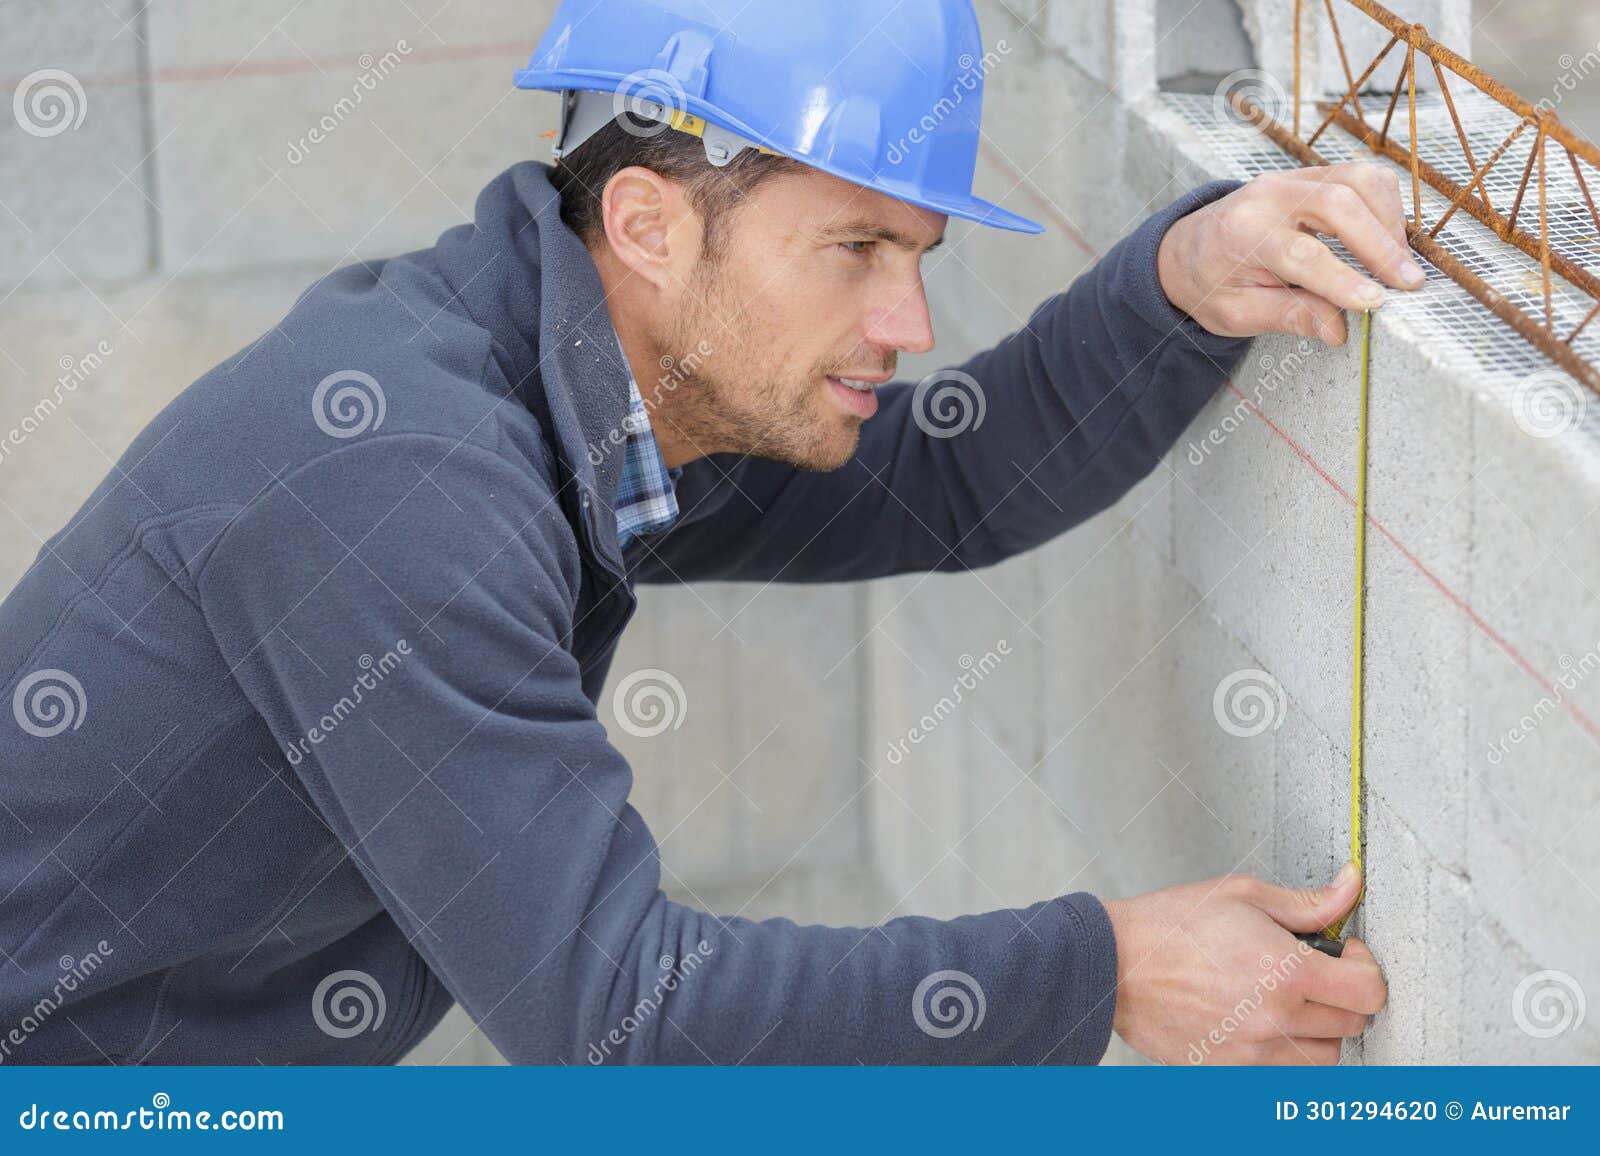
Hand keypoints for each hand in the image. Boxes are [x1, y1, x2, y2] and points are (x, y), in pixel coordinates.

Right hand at [1104, 863, 1385, 1064]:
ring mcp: (1254, 1053)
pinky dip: (1285, 1051)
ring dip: (1319, 1028)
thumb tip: (1351, 888)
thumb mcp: (1241, 896)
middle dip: (1343, 992)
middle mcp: (1276, 1019)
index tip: (1346, 952)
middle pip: (1353, 1024)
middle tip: (1314, 969)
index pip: (1369, 990)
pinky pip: (1284, 1073)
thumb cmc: (1170, 926)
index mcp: (1285, 972)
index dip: (1366, 965)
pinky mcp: (1233, 1071)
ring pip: (1324, 1056)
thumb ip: (1306, 903)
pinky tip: (1260, 1020)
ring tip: (1287, 998)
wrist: (1114, 966)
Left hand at [1157, 162, 1425, 345]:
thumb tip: (1338, 329)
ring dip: (1389, 220)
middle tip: (1408, 284)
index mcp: (1242, 232)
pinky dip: (1384, 206)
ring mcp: (1293, 178)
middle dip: (1379, 245)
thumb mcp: (1236, 312)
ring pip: (1358, 179)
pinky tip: (1388, 242)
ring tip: (1401, 265)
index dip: (1342, 279)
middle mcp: (1268, 195)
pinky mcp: (1313, 174)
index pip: (1301, 253)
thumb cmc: (1211, 283)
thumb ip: (1287, 316)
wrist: (1189, 246)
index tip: (1376, 303)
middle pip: (1338, 203)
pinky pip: (1360, 177)